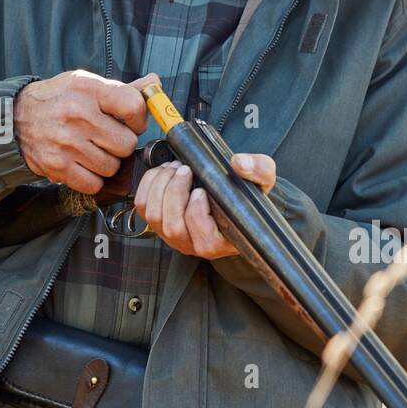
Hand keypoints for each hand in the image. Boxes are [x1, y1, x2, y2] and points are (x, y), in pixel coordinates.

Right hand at [15, 70, 158, 194]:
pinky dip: (92, 179)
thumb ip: (122, 89)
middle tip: (107, 138)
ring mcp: (67, 142)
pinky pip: (95, 183)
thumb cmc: (57, 100)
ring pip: (112, 166)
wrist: (14, 118)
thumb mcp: (85, 84)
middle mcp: (77, 114)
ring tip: (92, 150)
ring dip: (107, 162)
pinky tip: (82, 164)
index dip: (138, 118)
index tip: (129, 121)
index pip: (134, 106)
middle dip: (121, 144)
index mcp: (88, 89)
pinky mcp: (58, 166)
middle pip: (127, 144)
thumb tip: (154, 83)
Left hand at [134, 153, 276, 259]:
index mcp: (221, 243)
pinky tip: (164, 172)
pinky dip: (149, 185)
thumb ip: (259, 171)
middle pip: (173, 226)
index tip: (201, 189)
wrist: (232, 196)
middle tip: (185, 169)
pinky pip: (143, 207)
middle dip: (174, 192)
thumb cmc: (247, 195)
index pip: (204, 238)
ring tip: (176, 168)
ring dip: (160, 186)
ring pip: (154, 216)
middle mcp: (194, 244)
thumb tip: (239, 163)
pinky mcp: (158, 222)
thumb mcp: (263, 181)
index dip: (197, 211)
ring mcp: (173, 235)